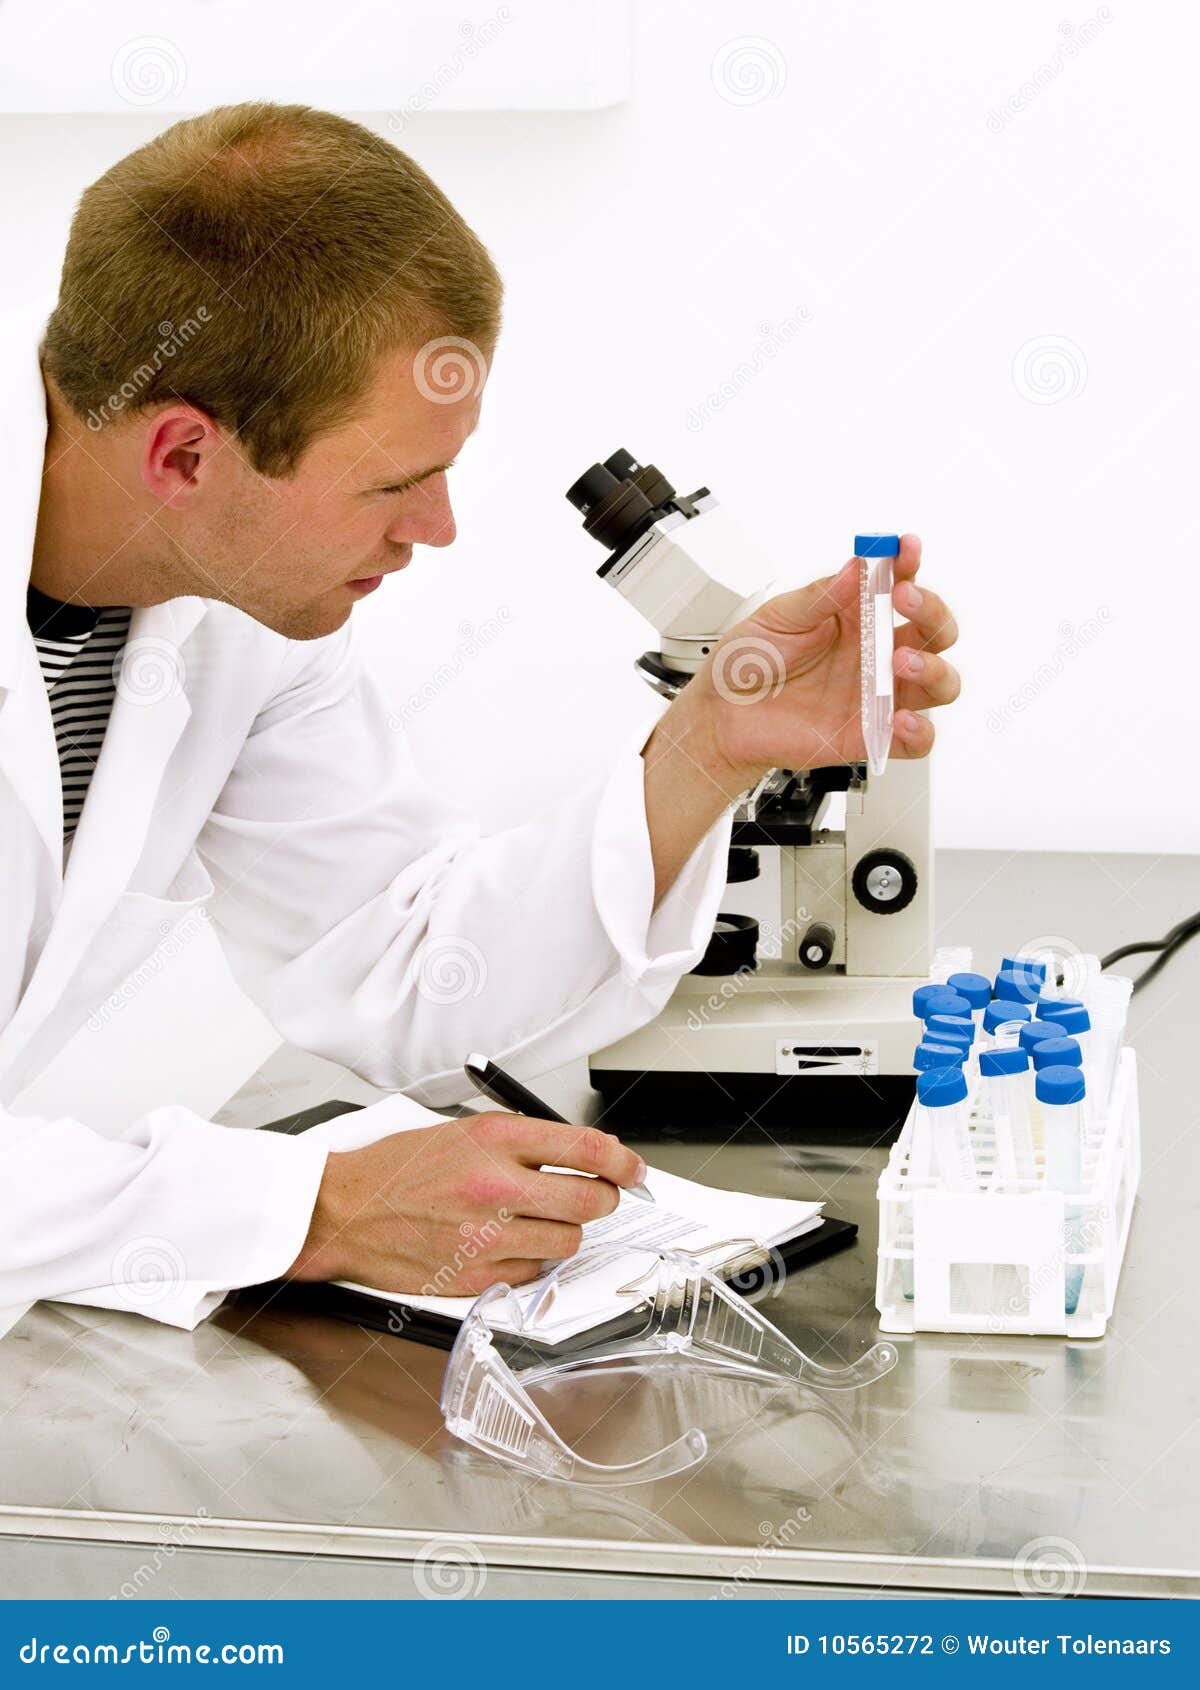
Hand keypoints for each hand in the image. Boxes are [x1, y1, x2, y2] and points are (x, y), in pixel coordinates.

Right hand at [287, 1113, 646, 1294]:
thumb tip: (585, 1153)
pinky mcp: (477, 1276)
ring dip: (566, 1230)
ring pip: (569, 1241)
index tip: (634, 1168)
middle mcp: (495, 1187)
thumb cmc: (397, 1169)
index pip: (586, 1147)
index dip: (624, 1160)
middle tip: (596, 1194)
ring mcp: (487, 1236)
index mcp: (494, 1140)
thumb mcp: (463, 1131)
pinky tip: (509, 1242)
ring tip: (540, 1219)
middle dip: (604, 1197)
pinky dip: (533, 1259)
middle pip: (591, 1199)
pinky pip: (536, 1272)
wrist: (344, 1212)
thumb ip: (525, 1140)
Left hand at [675, 534, 959, 793]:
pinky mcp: (870, 735)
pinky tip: (902, 720)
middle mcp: (876, 654)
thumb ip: (820, 597)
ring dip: (934, 668)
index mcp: (857, 617)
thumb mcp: (778, 617)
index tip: (906, 549)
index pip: (901, 584)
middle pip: (934, 632)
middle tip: (906, 600)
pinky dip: (919, 731)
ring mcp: (877, 695)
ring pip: (938, 683)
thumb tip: (857, 567)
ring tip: (902, 661)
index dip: (910, 564)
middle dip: (931, 612)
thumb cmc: (749, 662)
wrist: (722, 715)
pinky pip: (914, 740)